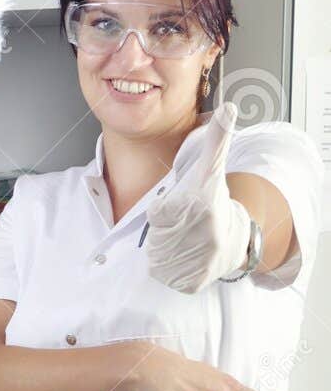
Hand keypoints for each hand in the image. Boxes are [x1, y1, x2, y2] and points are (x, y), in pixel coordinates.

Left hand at [144, 102, 251, 292]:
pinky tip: (186, 260)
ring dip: (164, 250)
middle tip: (185, 227)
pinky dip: (169, 270)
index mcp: (201, 207)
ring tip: (185, 243)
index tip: (186, 208)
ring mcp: (197, 262)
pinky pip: (163, 276)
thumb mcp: (212, 170)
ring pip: (156, 256)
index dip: (165, 210)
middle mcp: (200, 237)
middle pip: (155, 235)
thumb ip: (216, 139)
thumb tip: (229, 107)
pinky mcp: (191, 283)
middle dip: (164, 231)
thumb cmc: (216, 202)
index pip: (157, 213)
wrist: (234, 242)